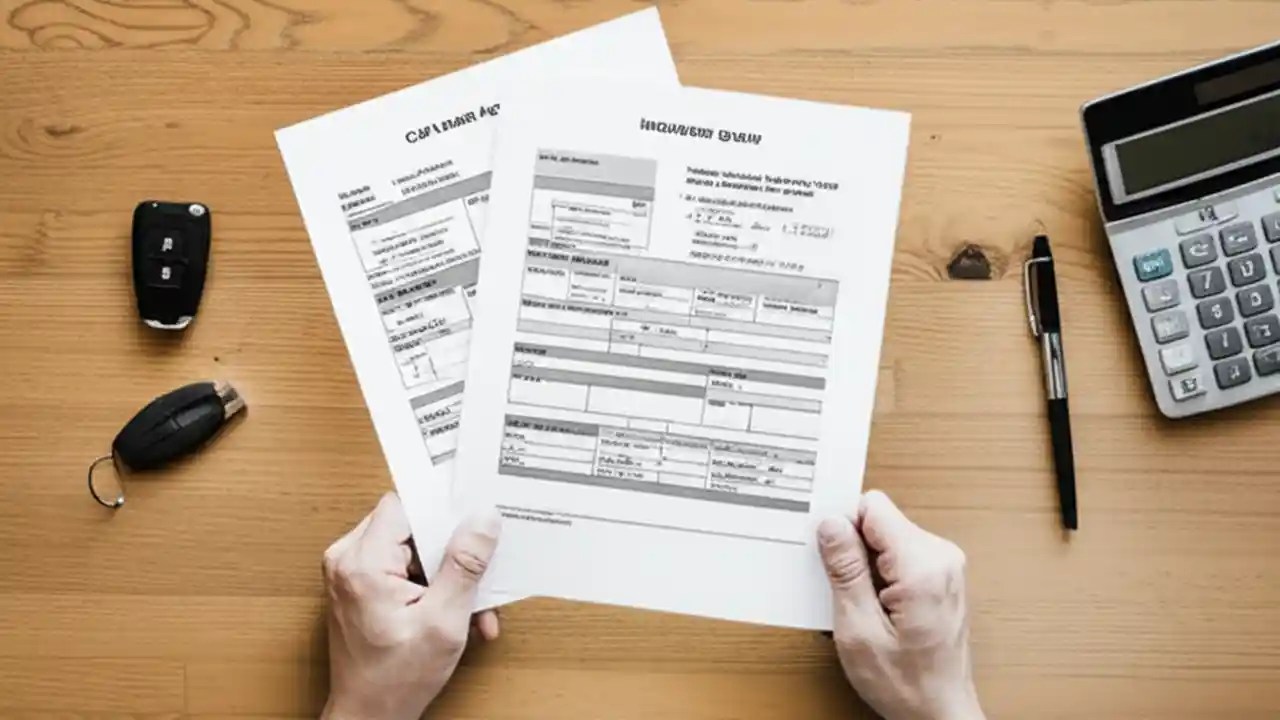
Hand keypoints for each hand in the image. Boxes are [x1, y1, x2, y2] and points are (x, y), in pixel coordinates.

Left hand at [321, 492, 501, 719]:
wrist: (368, 717)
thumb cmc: (395, 680)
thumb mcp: (444, 621)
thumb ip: (464, 565)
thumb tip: (483, 520)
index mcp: (362, 563)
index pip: (404, 505)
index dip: (441, 512)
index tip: (471, 524)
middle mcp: (348, 560)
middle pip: (410, 527)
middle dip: (451, 554)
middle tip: (478, 577)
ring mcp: (351, 573)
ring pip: (411, 549)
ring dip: (446, 574)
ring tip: (470, 607)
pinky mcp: (358, 585)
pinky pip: (402, 567)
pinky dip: (430, 586)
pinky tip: (453, 613)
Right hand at [818, 490, 982, 719]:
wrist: (940, 713)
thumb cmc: (906, 685)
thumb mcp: (859, 630)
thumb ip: (845, 571)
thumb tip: (831, 525)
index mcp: (923, 566)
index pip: (873, 507)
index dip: (842, 527)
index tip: (829, 555)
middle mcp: (941, 557)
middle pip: (880, 520)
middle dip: (853, 550)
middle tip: (844, 592)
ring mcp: (945, 565)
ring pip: (886, 537)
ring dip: (865, 565)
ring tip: (862, 607)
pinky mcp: (941, 574)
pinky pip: (899, 554)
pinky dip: (880, 574)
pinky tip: (874, 607)